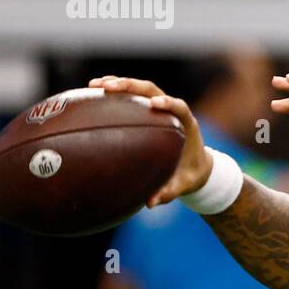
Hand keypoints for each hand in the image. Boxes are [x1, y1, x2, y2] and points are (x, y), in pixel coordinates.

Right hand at [88, 75, 211, 206]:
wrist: (196, 166)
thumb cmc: (190, 175)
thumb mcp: (184, 185)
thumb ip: (169, 192)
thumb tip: (150, 203)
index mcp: (187, 124)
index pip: (179, 107)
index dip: (169, 103)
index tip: (155, 104)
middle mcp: (172, 111)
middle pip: (153, 90)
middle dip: (132, 86)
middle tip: (109, 87)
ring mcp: (159, 108)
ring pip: (139, 90)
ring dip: (119, 84)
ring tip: (94, 85)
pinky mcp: (147, 110)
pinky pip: (131, 99)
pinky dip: (113, 95)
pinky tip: (91, 95)